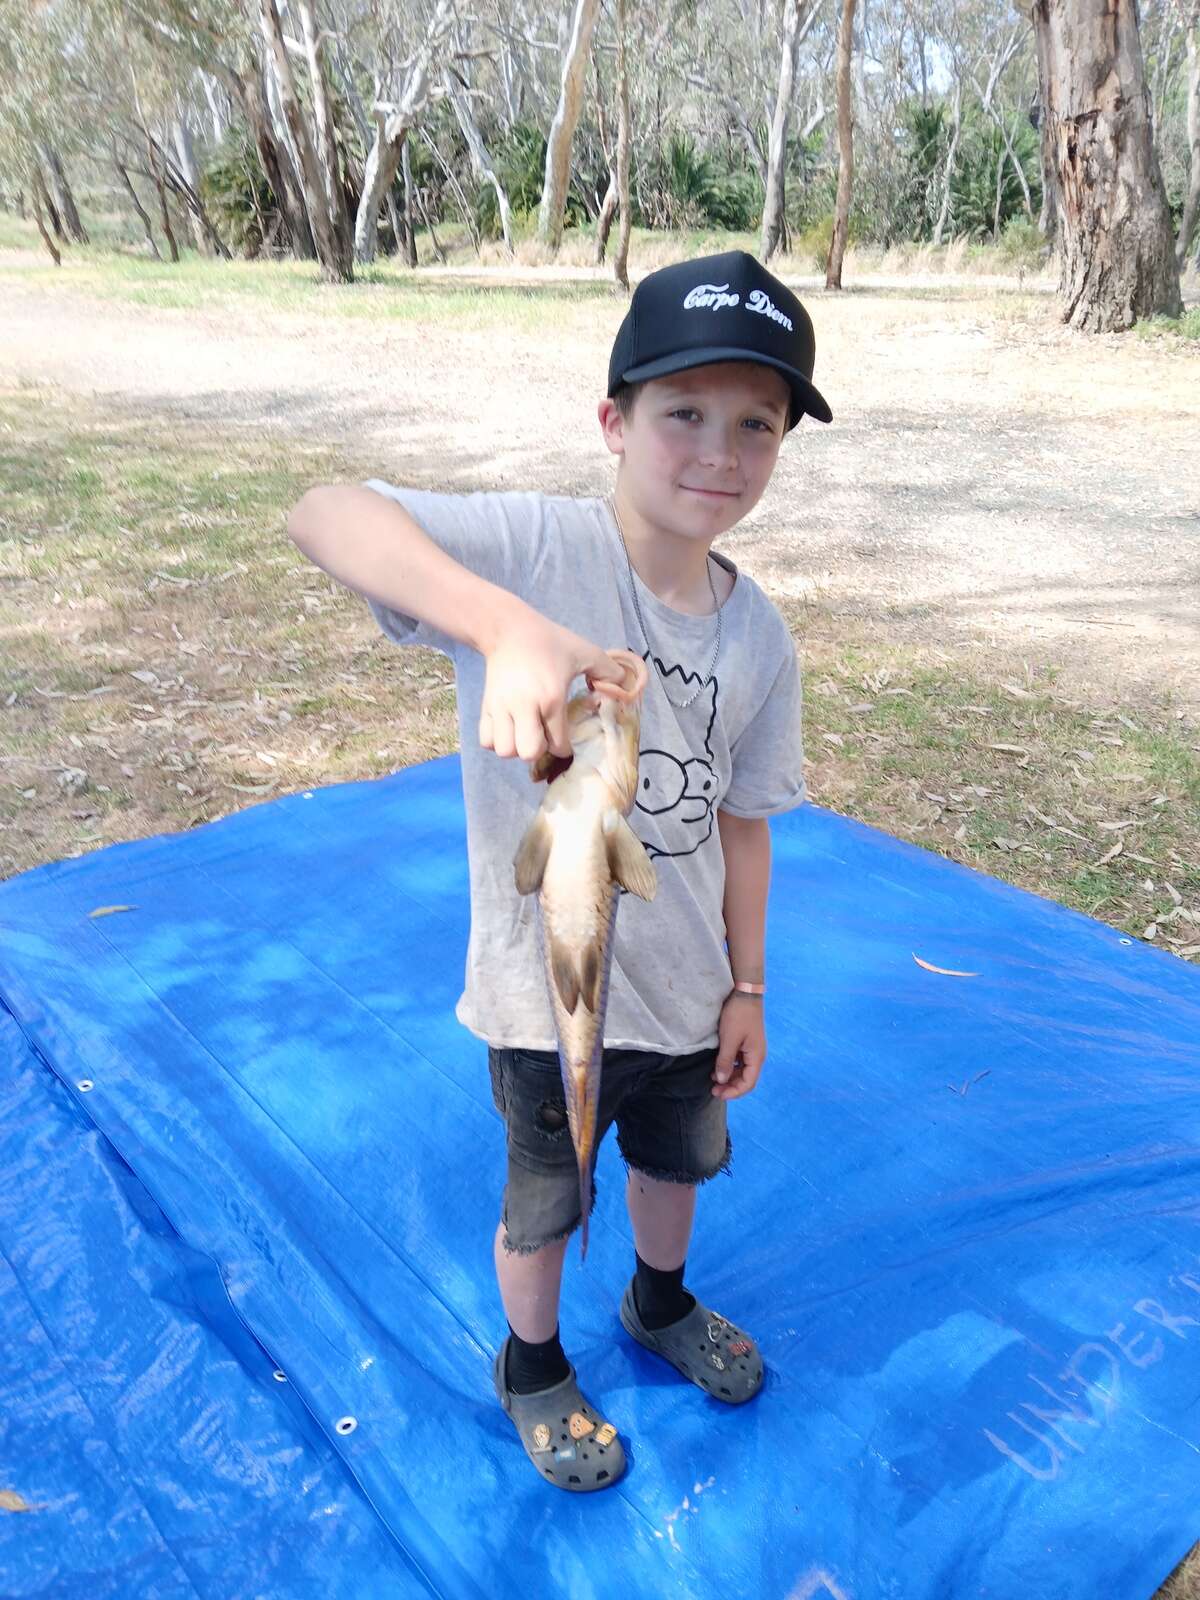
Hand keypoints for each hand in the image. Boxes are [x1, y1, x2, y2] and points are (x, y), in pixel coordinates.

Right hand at [479, 610, 624, 761]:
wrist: (509, 629)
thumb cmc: (550, 642)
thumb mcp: (585, 651)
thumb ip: (608, 670)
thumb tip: (625, 687)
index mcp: (551, 697)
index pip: (557, 743)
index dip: (565, 748)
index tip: (566, 741)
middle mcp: (524, 706)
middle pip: (527, 753)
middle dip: (538, 751)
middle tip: (543, 737)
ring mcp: (501, 708)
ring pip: (504, 750)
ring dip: (516, 748)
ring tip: (525, 734)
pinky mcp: (486, 706)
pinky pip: (486, 740)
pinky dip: (496, 741)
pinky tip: (509, 729)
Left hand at [712, 992, 765, 1099]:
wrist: (745, 994)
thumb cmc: (738, 1016)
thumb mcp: (729, 1039)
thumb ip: (725, 1061)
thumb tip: (721, 1080)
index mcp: (756, 1057)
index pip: (748, 1083)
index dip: (734, 1092)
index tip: (718, 1094)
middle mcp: (756, 1055)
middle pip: (746, 1079)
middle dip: (731, 1087)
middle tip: (713, 1091)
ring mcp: (751, 1049)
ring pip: (741, 1071)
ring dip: (729, 1078)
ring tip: (713, 1081)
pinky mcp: (746, 1043)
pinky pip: (738, 1062)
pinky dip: (729, 1068)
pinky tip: (717, 1068)